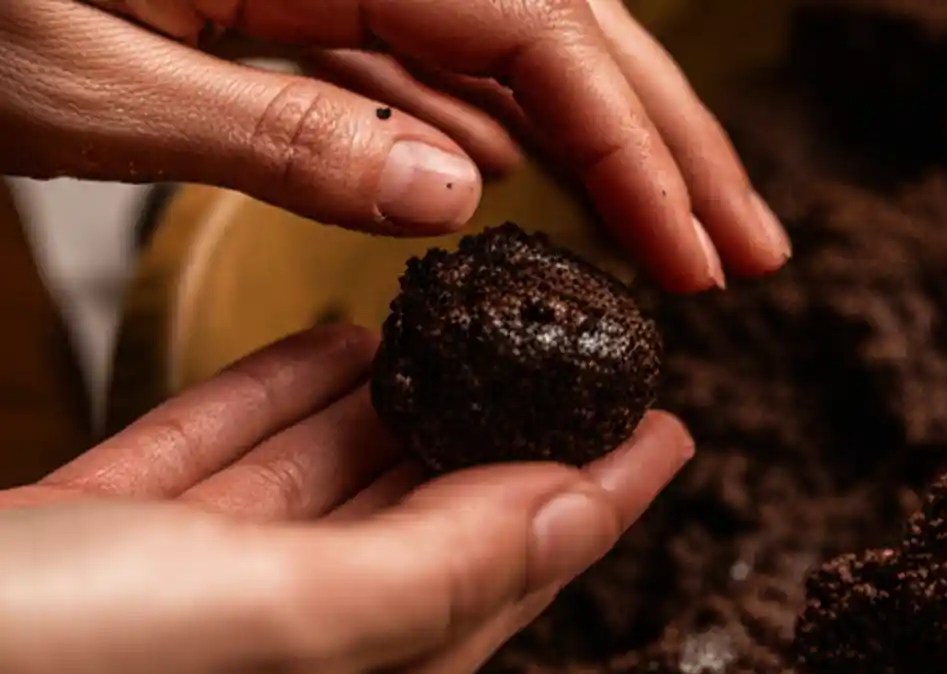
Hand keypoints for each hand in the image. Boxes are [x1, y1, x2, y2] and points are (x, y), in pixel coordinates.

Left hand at [0, 0, 790, 291]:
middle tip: (747, 250)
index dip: (633, 151)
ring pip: (509, 55)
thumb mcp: (80, 76)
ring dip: (599, 150)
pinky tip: (529, 197)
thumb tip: (455, 198)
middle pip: (562, 30)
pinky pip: (425, 69)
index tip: (696, 257)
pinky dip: (490, 138)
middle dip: (666, 146)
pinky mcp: (298, 3)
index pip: (535, 34)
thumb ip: (279, 132)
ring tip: (671, 239)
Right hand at [0, 325, 693, 673]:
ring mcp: (186, 598)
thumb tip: (570, 512)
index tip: (666, 427)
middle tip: (577, 362)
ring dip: (399, 406)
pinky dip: (281, 397)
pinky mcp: (106, 543)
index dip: (598, 500)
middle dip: (508, 438)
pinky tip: (334, 346)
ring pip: (329, 482)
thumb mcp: (266, 623)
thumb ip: (430, 571)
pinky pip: (226, 457)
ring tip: (468, 333)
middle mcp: (273, 654)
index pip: (508, 576)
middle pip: (432, 524)